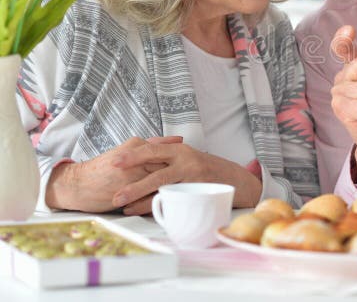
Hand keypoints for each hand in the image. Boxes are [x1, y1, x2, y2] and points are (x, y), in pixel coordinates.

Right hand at [45, 136, 181, 212]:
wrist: (75, 184)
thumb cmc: (99, 171)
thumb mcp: (121, 154)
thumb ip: (142, 151)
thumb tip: (164, 145)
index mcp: (135, 145)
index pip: (163, 147)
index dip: (178, 151)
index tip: (192, 153)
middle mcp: (136, 157)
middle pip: (167, 162)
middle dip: (183, 169)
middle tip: (199, 173)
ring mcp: (134, 173)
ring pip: (161, 178)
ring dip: (176, 184)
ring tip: (190, 189)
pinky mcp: (129, 188)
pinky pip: (150, 194)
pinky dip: (162, 197)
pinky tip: (173, 202)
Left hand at [109, 142, 262, 214]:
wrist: (237, 180)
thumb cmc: (206, 170)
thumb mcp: (187, 157)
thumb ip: (166, 156)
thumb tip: (137, 155)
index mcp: (180, 150)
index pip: (153, 149)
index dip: (133, 155)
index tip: (114, 160)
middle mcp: (186, 161)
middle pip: (156, 170)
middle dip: (133, 182)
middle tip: (114, 192)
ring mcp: (193, 178)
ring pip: (162, 187)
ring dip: (140, 198)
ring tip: (123, 205)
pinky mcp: (199, 193)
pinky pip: (174, 201)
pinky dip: (156, 207)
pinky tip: (141, 212)